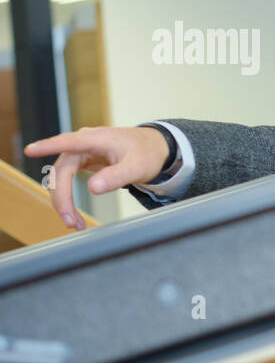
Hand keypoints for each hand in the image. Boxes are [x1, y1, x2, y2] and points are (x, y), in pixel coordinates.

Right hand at [22, 125, 171, 230]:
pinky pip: (68, 180)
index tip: (30, 150)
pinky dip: (69, 198)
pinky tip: (75, 215)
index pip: (68, 143)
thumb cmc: (146, 154)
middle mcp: (84, 144)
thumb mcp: (137, 167)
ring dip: (63, 201)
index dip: (48, 146)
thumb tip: (93, 188)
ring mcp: (81, 153)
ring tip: (75, 223)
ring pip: (62, 177)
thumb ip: (116, 177)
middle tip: (70, 221)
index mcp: (96, 139)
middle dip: (62, 197)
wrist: (154, 149)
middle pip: (62, 170)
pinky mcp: (83, 162)